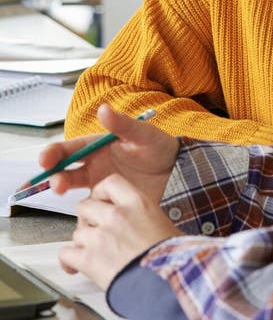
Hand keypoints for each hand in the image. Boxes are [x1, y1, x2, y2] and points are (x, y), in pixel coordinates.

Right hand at [39, 103, 179, 204]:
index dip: (55, 152)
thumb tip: (103, 108)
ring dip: (62, 186)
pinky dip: (78, 208)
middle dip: (54, 172)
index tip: (45, 159)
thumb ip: (123, 125)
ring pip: (72, 185)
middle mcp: (94, 164)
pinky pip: (87, 205)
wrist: (179, 175)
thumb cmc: (161, 149)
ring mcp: (99, 183)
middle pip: (65, 168)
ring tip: (60, 189)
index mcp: (99, 145)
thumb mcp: (144, 135)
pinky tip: (77, 210)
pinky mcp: (106, 201)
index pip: (70, 148)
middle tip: (53, 180)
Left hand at [59, 174, 180, 289]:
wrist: (167, 282)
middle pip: (85, 206)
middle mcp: (116, 215)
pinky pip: (66, 254)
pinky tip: (74, 267)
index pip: (109, 183)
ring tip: (91, 254)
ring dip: (82, 243)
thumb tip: (143, 224)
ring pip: (76, 232)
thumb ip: (145, 218)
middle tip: (94, 230)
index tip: (101, 201)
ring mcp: (100, 236)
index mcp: (137, 203)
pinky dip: (68, 262)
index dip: (101, 193)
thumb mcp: (164, 225)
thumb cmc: (173, 258)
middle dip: (87, 219)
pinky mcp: (89, 259)